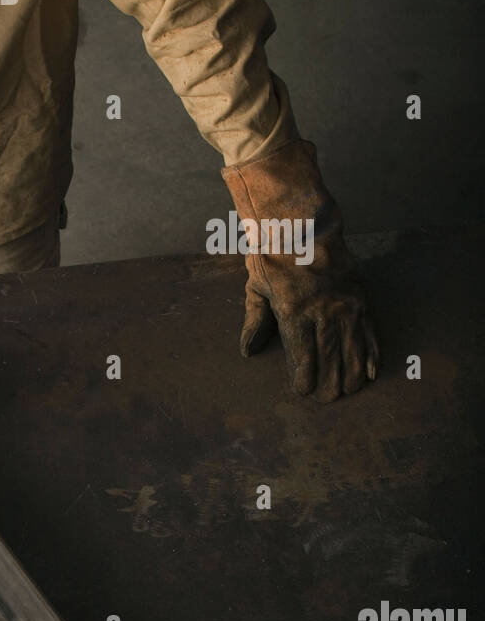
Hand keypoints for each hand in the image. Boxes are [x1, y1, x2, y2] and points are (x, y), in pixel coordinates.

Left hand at [222, 139, 379, 400]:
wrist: (300, 220)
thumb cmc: (271, 252)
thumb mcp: (255, 285)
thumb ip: (254, 320)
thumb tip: (248, 350)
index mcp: (294, 313)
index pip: (302, 357)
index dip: (304, 379)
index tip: (302, 391)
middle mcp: (323, 312)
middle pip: (330, 359)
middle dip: (330, 383)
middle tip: (329, 400)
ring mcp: (344, 304)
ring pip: (352, 349)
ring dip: (352, 373)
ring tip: (350, 391)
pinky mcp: (358, 295)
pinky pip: (368, 330)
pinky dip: (371, 351)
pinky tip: (372, 370)